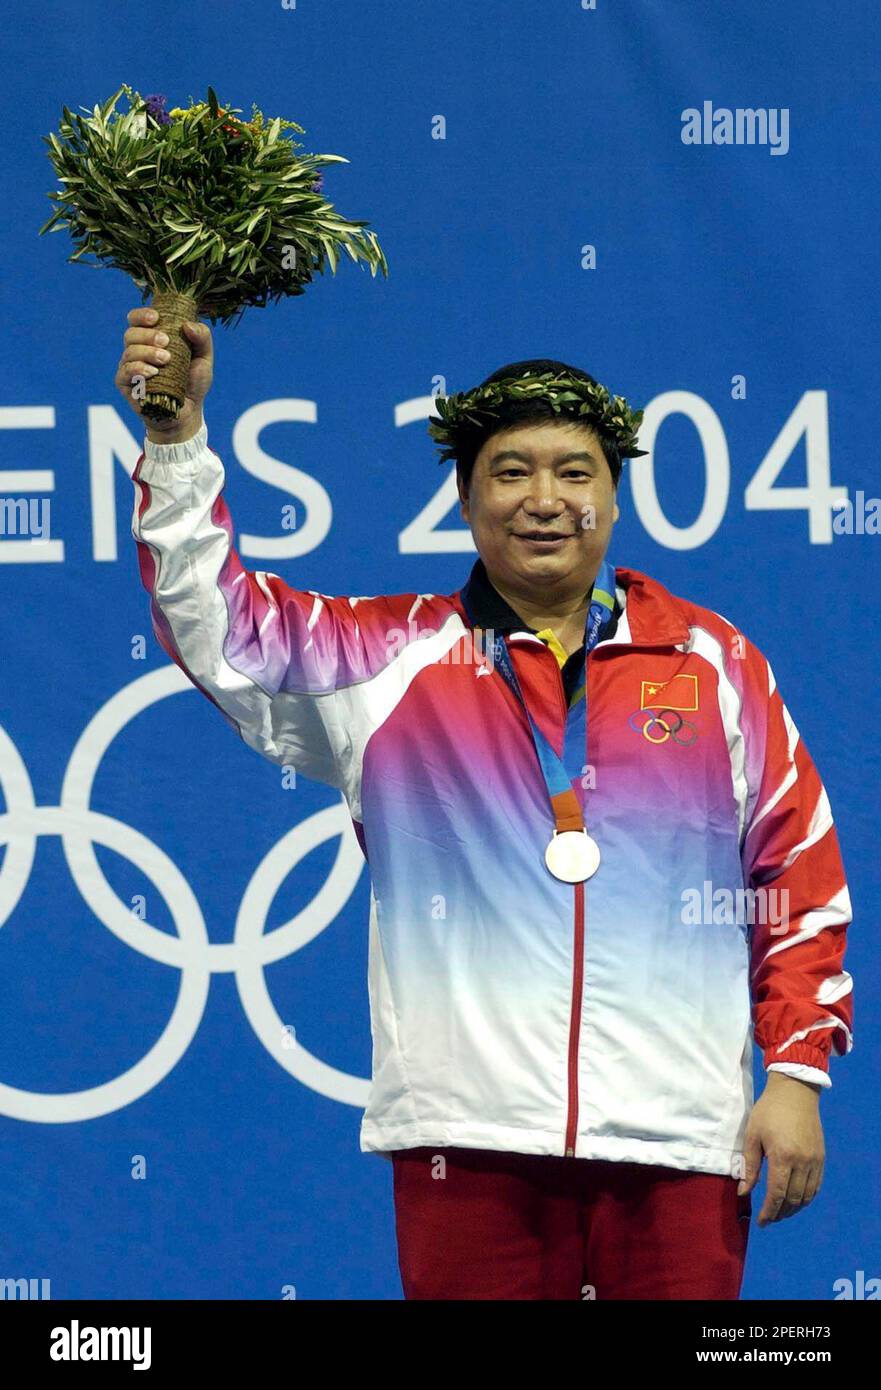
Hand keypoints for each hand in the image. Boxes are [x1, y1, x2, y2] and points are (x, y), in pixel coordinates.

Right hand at [115, 306, 213, 444]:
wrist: (188, 412)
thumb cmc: (193, 383)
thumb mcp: (204, 359)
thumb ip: (202, 338)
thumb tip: (187, 325)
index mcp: (151, 339)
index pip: (136, 320)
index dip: (142, 315)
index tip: (156, 317)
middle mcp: (137, 351)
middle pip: (131, 333)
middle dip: (148, 335)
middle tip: (166, 342)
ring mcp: (129, 367)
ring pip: (129, 351)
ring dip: (147, 352)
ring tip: (166, 360)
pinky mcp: (125, 385)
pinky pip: (125, 371)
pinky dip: (138, 369)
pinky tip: (153, 373)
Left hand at [739, 1071, 824, 1224]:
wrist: (795, 1092)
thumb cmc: (769, 1111)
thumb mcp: (752, 1136)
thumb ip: (749, 1166)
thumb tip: (743, 1192)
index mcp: (782, 1157)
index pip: (776, 1195)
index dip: (769, 1212)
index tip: (761, 1222)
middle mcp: (802, 1162)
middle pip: (792, 1199)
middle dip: (780, 1213)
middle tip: (769, 1218)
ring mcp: (814, 1160)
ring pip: (806, 1196)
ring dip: (793, 1209)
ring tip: (780, 1212)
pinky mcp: (821, 1157)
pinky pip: (816, 1186)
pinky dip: (806, 1198)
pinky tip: (796, 1200)